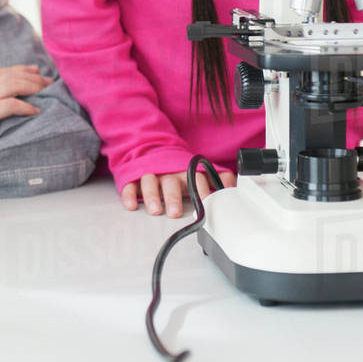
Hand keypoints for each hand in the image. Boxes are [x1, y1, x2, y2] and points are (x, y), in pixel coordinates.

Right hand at [0, 65, 50, 138]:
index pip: (1, 72)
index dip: (20, 68)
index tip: (34, 68)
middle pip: (11, 75)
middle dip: (32, 76)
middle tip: (49, 79)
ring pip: (13, 85)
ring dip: (33, 86)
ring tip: (47, 89)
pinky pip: (8, 105)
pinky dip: (25, 106)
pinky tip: (36, 110)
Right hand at [120, 170, 235, 217]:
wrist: (151, 148)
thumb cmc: (178, 167)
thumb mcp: (198, 170)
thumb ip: (217, 178)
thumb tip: (232, 189)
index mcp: (185, 170)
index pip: (195, 178)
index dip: (201, 190)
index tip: (206, 202)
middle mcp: (168, 172)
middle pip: (171, 183)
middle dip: (174, 197)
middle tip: (176, 212)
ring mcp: (151, 174)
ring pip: (150, 183)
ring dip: (152, 196)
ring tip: (155, 210)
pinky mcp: (134, 177)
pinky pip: (130, 185)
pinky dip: (129, 195)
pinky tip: (131, 205)